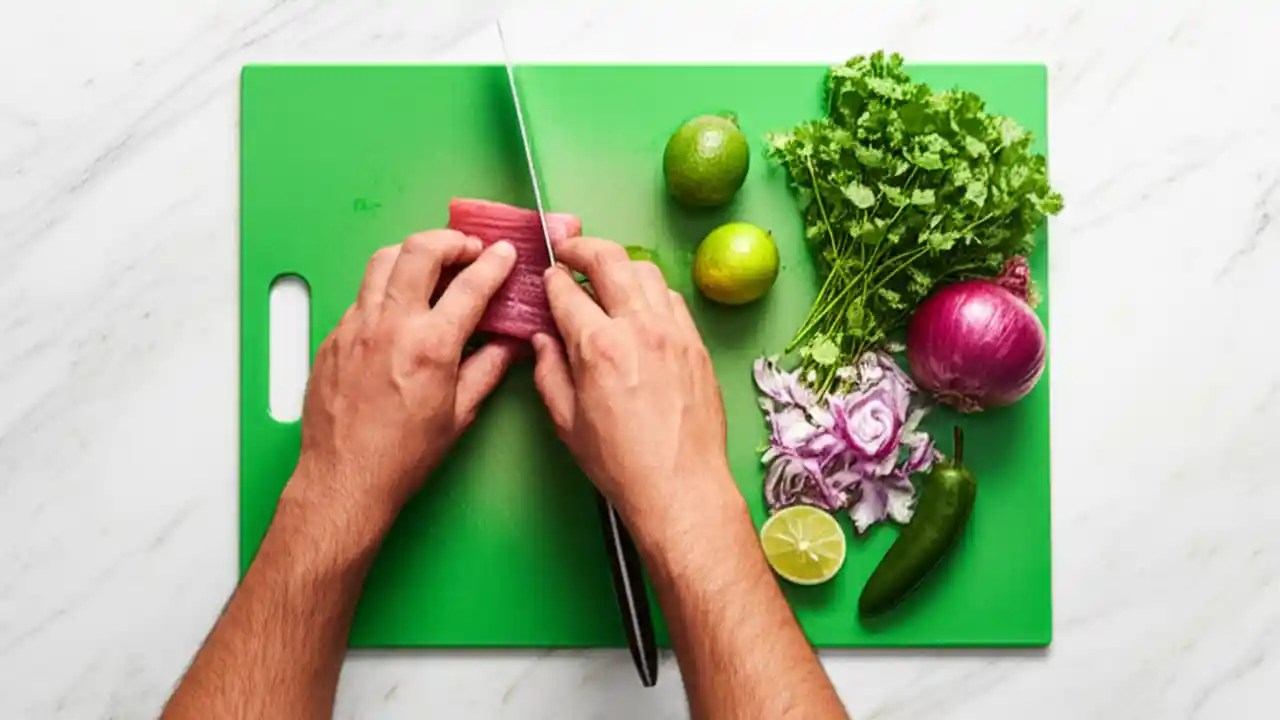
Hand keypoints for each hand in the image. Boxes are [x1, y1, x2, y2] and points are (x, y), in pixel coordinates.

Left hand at [286, 230, 518, 522]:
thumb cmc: (401, 457)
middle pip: (419, 251)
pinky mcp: (334, 337)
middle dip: (450, 240)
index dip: (494, 263)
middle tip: (467, 249)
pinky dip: (386, 287)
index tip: (504, 254)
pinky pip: (362, 295)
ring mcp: (356, 327)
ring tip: (431, 263)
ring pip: (382, 261)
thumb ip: (488, 370)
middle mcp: (390, 326)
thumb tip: (509, 345)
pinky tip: (400, 307)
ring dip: (412, 252)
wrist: (344, 478)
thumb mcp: (460, 415)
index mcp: (430, 346)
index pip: (470, 285)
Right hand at [530, 236, 740, 549]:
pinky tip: (640, 305)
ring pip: (646, 272)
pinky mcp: (696, 345)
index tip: (547, 277)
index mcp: (598, 347)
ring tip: (606, 276)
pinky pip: (672, 299)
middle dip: (583, 248)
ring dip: (620, 265)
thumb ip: (549, 372)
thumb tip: (543, 341)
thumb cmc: (621, 463)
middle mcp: (639, 329)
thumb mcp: (566, 421)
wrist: (682, 486)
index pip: (567, 292)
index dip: (552, 279)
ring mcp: (673, 333)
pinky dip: (651, 291)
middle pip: (610, 260)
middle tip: (569, 251)